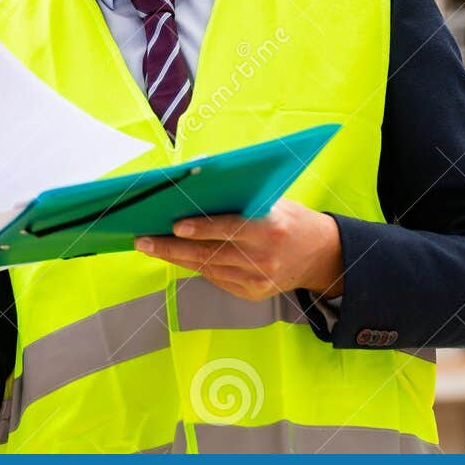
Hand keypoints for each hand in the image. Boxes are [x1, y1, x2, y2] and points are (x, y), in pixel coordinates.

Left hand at [133, 199, 342, 300]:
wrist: (320, 256)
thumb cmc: (290, 219)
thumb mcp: (272, 199)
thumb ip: (238, 193)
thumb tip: (197, 170)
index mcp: (272, 229)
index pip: (231, 229)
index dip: (202, 229)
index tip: (176, 226)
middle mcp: (264, 258)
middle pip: (210, 254)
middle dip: (172, 248)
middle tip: (144, 241)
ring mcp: (258, 280)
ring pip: (208, 269)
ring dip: (176, 258)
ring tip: (151, 247)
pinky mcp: (252, 294)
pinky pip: (216, 278)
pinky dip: (195, 266)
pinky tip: (177, 256)